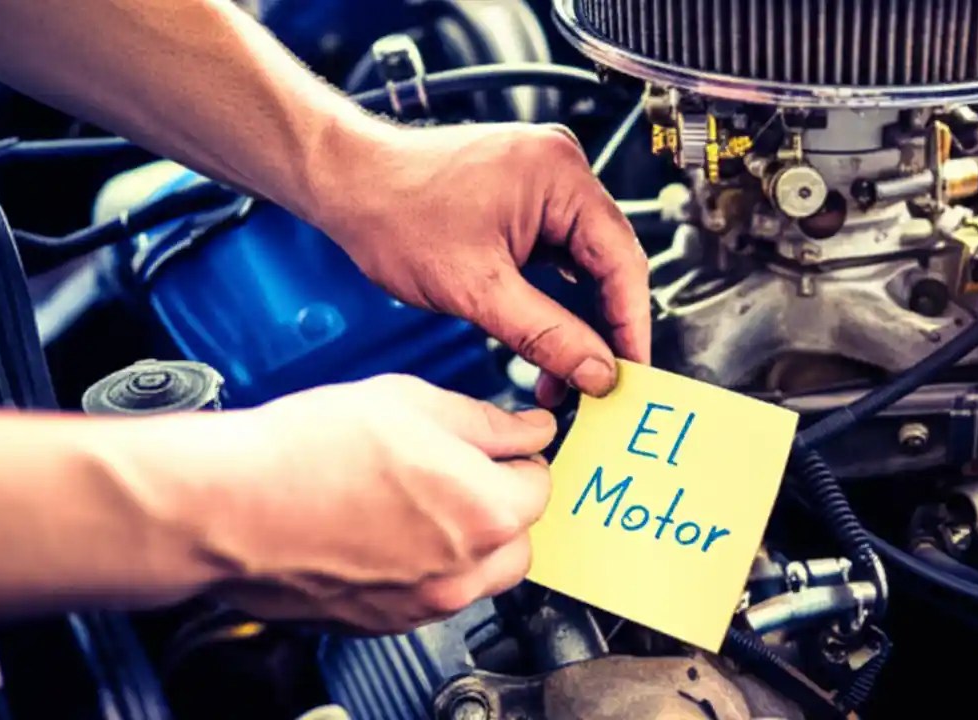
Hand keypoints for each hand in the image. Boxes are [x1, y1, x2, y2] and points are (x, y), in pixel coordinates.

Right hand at [198, 375, 554, 633]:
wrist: (228, 503)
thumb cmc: (308, 451)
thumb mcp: (412, 403)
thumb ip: (487, 423)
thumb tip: (530, 430)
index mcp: (483, 511)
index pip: (540, 485)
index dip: (519, 457)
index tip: (500, 446)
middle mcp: (462, 570)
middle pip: (519, 542)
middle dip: (502, 506)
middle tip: (462, 473)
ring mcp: (422, 603)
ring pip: (479, 577)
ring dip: (470, 543)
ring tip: (420, 501)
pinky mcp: (383, 622)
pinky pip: (432, 597)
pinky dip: (427, 568)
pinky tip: (387, 530)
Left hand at [309, 121, 651, 405]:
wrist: (347, 184)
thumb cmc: (394, 213)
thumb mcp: (477, 290)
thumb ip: (546, 335)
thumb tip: (596, 371)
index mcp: (560, 174)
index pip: (622, 261)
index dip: (630, 325)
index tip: (630, 372)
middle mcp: (561, 168)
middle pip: (608, 263)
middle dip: (601, 329)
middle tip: (598, 383)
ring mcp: (544, 181)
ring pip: (583, 265)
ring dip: (576, 320)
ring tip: (563, 374)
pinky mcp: (526, 199)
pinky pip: (558, 255)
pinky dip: (555, 299)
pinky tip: (546, 339)